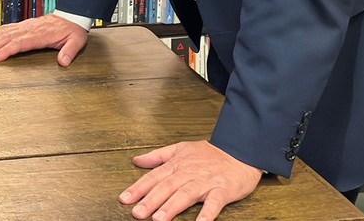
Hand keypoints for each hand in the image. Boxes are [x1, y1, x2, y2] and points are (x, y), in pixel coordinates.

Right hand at [0, 13, 87, 65]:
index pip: (19, 43)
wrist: (70, 16)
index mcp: (40, 35)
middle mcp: (29, 29)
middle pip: (6, 38)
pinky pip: (6, 28)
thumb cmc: (71, 30)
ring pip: (3, 32)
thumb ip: (69, 52)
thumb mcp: (76, 41)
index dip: (6, 50)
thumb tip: (63, 62)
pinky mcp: (23, 26)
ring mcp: (24, 27)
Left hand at [120, 141, 263, 220]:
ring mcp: (205, 182)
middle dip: (150, 200)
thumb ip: (157, 156)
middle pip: (166, 187)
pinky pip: (214, 203)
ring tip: (159, 219)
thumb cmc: (209, 153)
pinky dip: (207, 213)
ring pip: (186, 194)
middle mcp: (188, 173)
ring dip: (172, 206)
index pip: (153, 177)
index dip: (138, 188)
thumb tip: (136, 160)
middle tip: (137, 213)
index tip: (124, 199)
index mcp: (177, 164)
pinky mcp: (222, 190)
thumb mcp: (180, 148)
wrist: (239, 150)